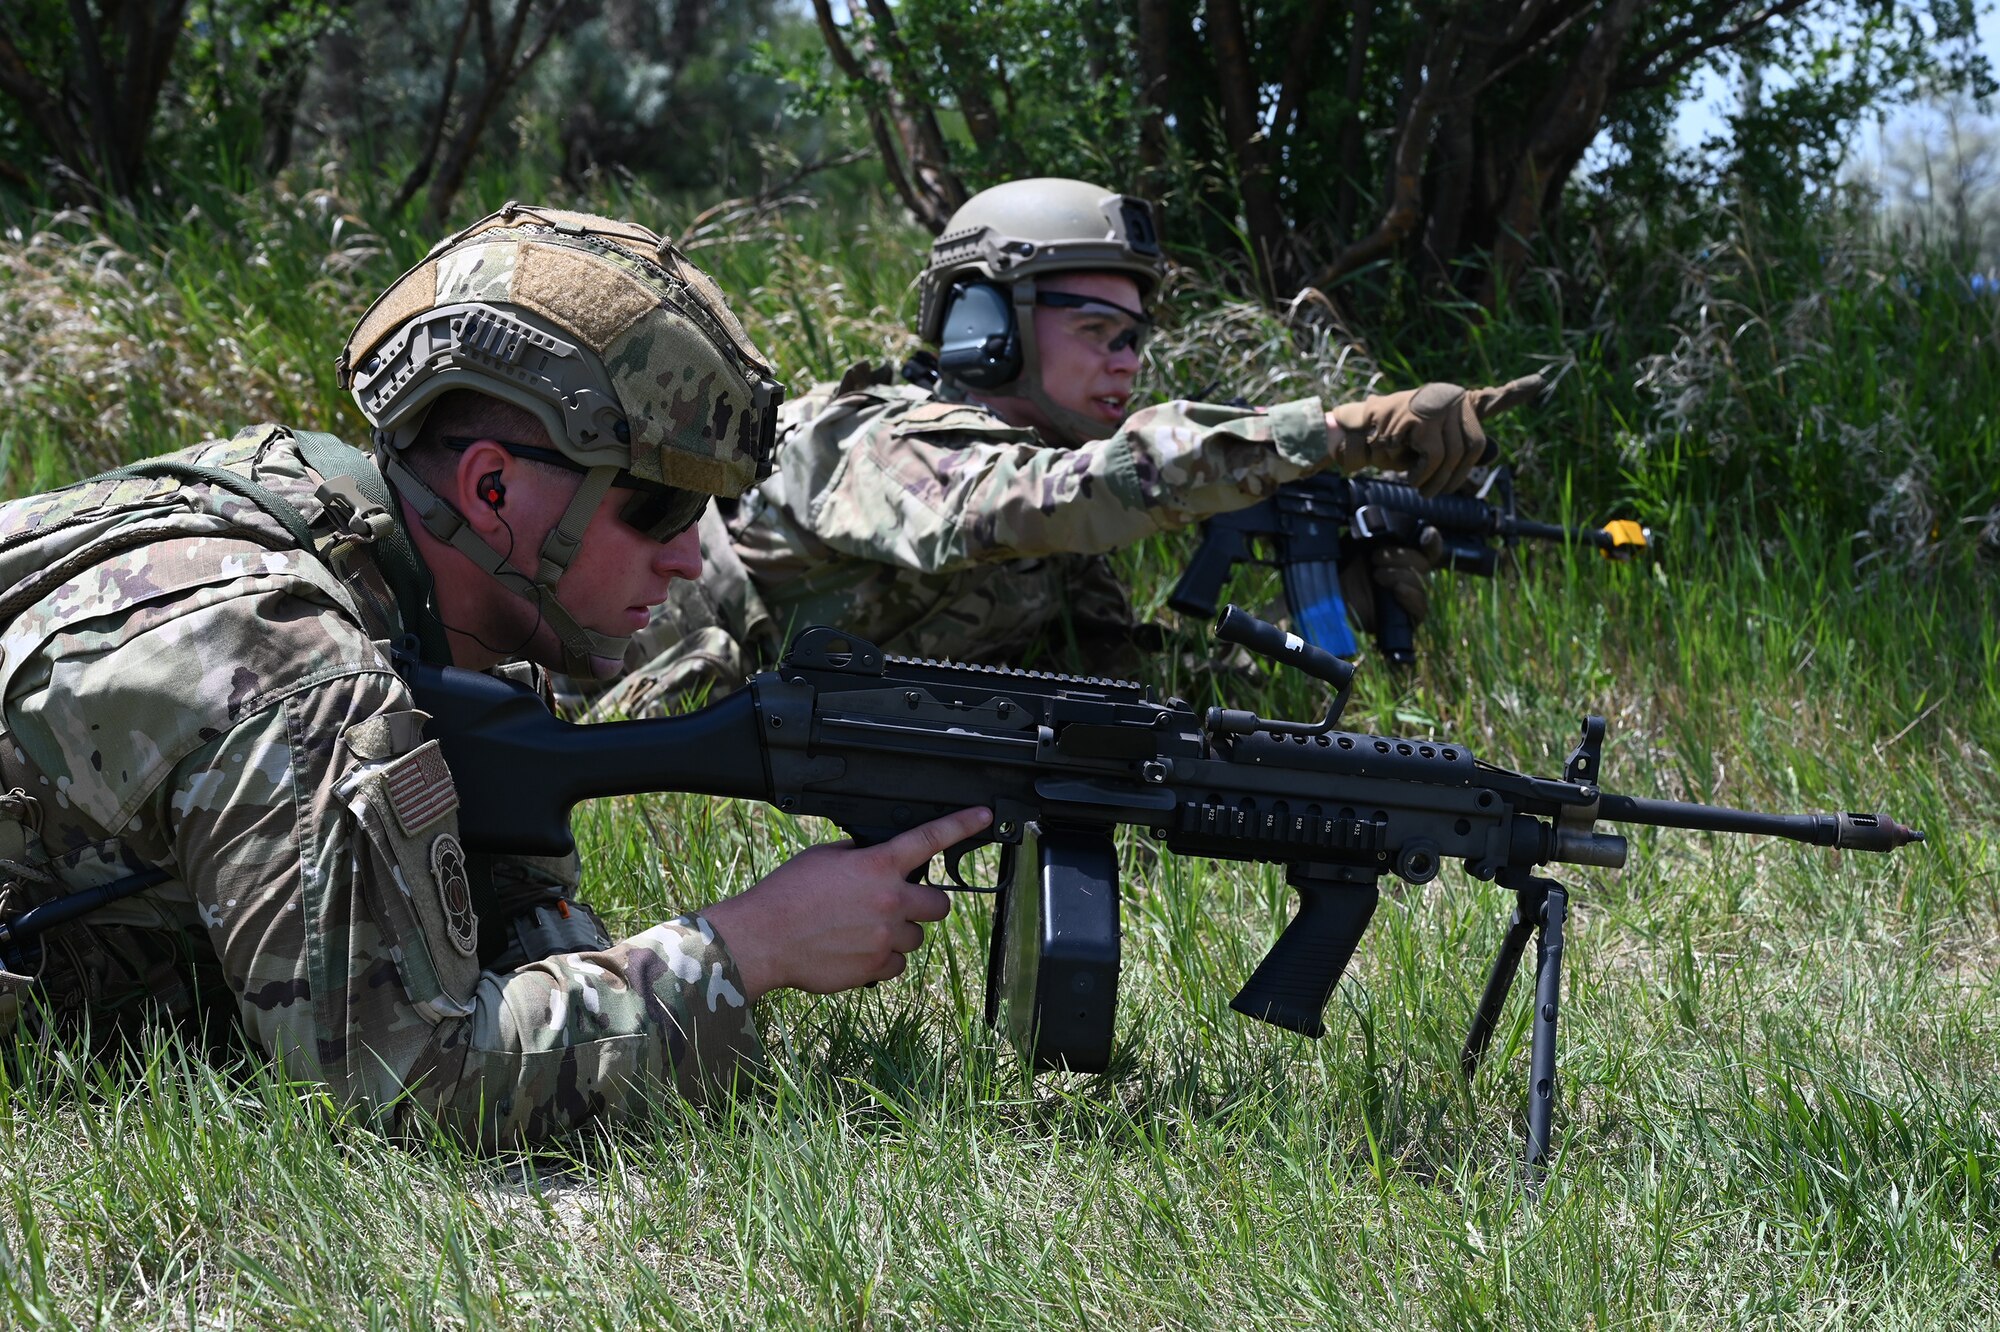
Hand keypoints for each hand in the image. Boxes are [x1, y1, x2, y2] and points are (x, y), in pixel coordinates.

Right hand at [698, 806, 992, 1002]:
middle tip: (898, 906)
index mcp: (877, 866)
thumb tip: (874, 858)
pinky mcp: (875, 967)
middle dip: (924, 905)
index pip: (929, 839)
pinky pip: (897, 966)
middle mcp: (889, 900)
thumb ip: (858, 855)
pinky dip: (882, 961)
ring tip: (863, 931)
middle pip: (940, 905)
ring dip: (899, 934)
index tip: (983, 816)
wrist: (764, 938)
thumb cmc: (786, 895)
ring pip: (916, 937)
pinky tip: (855, 951)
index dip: (962, 825)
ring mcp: (885, 937)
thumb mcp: (823, 857)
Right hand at [1328, 373, 1543, 495]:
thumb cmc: (1391, 443)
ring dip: (1438, 481)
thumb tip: (1496, 451)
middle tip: (1436, 491)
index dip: (1515, 392)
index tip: (1539, 382)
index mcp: (1453, 402)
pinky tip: (1411, 478)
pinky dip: (1424, 475)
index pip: (1490, 399)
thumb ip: (1461, 448)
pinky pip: (1436, 458)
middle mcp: (1449, 397)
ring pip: (1456, 455)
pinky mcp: (1423, 419)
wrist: (1353, 435)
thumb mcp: (1430, 447)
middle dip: (1459, 476)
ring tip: (1421, 487)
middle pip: (1475, 446)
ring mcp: (1436, 406)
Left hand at [1341, 525, 1445, 633]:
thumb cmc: (1337, 571)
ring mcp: (1405, 598)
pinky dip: (1412, 598)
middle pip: (1424, 564)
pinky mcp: (1402, 620)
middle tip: (1375, 557)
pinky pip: (1420, 610)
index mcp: (1398, 555)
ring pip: (1422, 584)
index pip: (1428, 547)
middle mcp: (1405, 575)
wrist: (1322, 600)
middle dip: (1403, 556)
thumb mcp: (1352, 545)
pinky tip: (1398, 590)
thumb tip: (1385, 522)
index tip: (1425, 535)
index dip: (1431, 540)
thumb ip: (1373, 533)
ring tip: (1377, 575)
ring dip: (1401, 575)